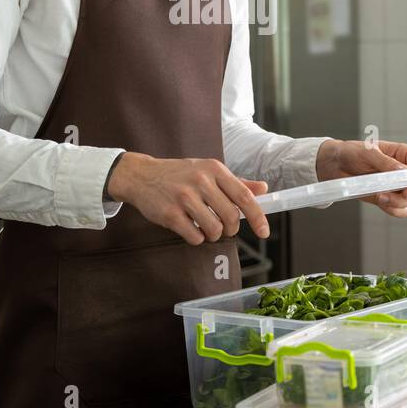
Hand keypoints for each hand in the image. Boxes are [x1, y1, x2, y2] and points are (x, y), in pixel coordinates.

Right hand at [106, 153, 268, 243]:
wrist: (142, 175)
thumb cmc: (179, 174)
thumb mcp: (208, 171)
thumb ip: (236, 182)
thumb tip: (263, 189)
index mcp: (215, 169)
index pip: (244, 196)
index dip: (258, 217)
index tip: (264, 232)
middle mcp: (201, 181)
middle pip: (231, 217)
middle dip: (231, 228)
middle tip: (223, 227)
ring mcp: (184, 197)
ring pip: (214, 229)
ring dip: (213, 234)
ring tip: (205, 227)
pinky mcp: (170, 213)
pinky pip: (195, 236)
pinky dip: (197, 238)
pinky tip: (190, 228)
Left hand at [315, 139, 406, 217]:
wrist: (335, 166)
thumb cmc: (352, 152)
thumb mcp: (368, 153)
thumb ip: (386, 163)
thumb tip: (404, 172)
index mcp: (403, 155)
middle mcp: (404, 172)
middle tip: (403, 194)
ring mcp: (397, 187)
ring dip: (399, 201)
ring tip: (381, 195)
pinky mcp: (387, 199)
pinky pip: (399, 210)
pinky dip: (392, 209)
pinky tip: (381, 200)